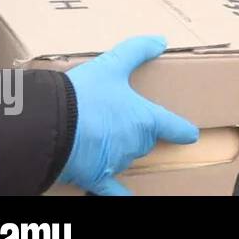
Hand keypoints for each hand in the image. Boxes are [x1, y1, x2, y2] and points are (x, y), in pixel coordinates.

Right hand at [59, 35, 198, 195]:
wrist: (49, 125)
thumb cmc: (82, 95)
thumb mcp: (111, 65)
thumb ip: (136, 51)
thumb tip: (160, 40)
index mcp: (145, 119)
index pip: (173, 126)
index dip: (182, 129)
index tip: (190, 134)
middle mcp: (136, 144)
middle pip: (144, 141)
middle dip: (134, 132)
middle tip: (113, 118)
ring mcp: (117, 162)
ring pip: (126, 158)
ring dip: (117, 151)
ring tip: (97, 137)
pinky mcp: (95, 177)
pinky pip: (112, 191)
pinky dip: (118, 195)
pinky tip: (127, 199)